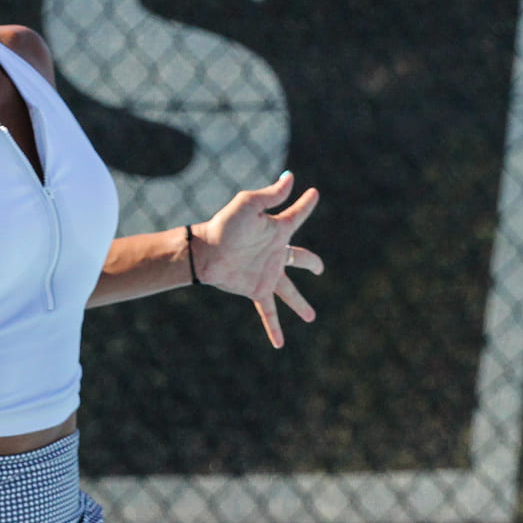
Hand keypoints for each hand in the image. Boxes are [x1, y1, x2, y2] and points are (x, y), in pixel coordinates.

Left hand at [193, 171, 322, 348]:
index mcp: (276, 230)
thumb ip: (271, 196)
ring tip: (310, 317)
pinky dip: (274, 327)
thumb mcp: (249, 205)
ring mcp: (267, 273)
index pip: (296, 215)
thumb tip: (290, 177)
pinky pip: (268, 312)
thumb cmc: (224, 225)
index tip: (313, 193)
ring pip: (289, 291)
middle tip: (318, 268)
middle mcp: (274, 253)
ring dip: (300, 304)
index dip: (305, 204)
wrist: (204, 252)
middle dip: (309, 262)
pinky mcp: (256, 290)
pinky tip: (279, 344)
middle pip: (299, 258)